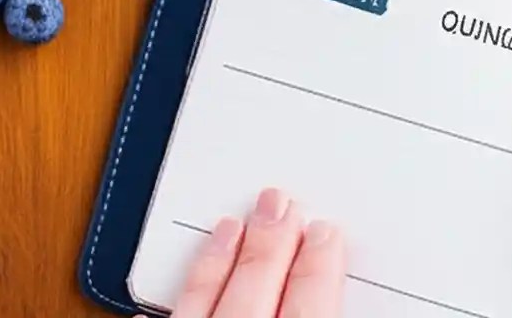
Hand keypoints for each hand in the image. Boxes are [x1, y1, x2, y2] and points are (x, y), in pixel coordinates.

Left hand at [141, 188, 345, 317]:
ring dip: (218, 258)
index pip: (309, 302)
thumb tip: (346, 297)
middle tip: (278, 203)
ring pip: (201, 297)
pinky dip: (165, 304)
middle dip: (270, 240)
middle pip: (256, 285)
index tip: (324, 232)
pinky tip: (166, 289)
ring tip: (229, 225)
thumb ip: (329, 310)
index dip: (320, 263)